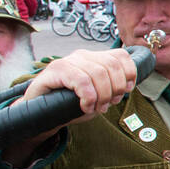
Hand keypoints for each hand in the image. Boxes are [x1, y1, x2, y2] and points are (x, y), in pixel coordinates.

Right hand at [2, 49, 137, 164]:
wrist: (40, 112)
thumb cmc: (69, 104)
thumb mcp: (97, 97)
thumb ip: (112, 89)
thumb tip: (127, 87)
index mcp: (95, 58)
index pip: (121, 56)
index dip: (129, 73)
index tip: (126, 91)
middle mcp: (82, 56)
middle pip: (112, 65)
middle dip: (116, 88)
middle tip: (108, 104)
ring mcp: (68, 61)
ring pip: (98, 73)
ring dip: (102, 96)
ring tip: (96, 108)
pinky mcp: (56, 70)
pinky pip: (82, 81)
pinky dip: (88, 97)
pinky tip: (85, 107)